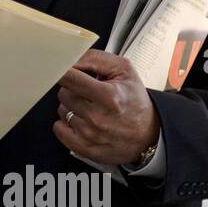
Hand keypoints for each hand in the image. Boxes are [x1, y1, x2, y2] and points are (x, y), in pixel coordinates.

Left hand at [53, 49, 158, 165]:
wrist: (148, 134)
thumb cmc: (134, 100)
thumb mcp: (123, 70)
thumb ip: (94, 58)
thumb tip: (71, 60)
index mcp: (108, 96)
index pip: (69, 78)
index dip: (63, 71)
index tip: (61, 69)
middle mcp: (97, 117)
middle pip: (63, 93)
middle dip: (73, 90)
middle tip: (90, 92)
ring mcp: (90, 135)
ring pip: (62, 110)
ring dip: (72, 107)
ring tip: (91, 108)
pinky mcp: (84, 148)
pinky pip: (58, 128)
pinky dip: (67, 123)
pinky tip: (82, 120)